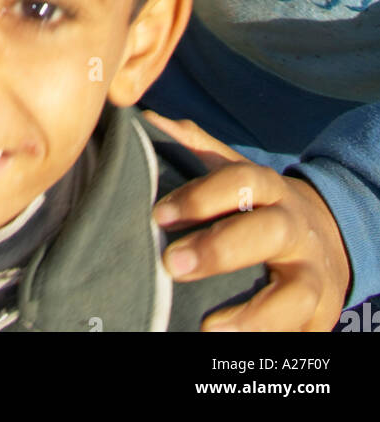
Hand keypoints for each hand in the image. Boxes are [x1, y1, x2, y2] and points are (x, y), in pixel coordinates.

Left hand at [146, 111, 350, 331]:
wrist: (324, 237)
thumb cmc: (260, 205)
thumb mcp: (236, 173)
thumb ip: (196, 148)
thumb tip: (149, 121)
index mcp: (270, 188)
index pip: (241, 181)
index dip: (201, 196)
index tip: (159, 215)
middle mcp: (295, 228)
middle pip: (267, 232)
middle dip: (220, 248)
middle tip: (171, 265)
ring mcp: (314, 274)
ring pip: (294, 294)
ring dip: (253, 314)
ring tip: (210, 328)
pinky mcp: (322, 315)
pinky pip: (303, 333)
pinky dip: (274, 345)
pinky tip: (238, 354)